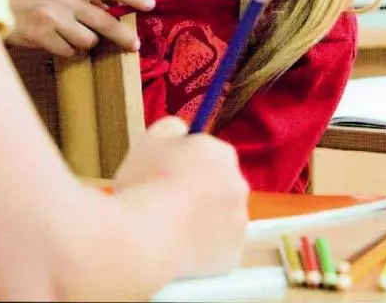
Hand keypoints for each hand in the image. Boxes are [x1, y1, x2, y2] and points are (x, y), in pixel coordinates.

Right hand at [0, 0, 153, 56]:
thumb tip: (107, 10)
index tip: (151, 4)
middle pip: (105, 21)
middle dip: (123, 36)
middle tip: (134, 45)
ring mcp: (52, 17)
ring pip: (87, 40)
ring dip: (84, 43)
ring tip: (69, 35)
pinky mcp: (40, 35)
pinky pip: (68, 52)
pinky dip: (66, 50)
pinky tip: (53, 41)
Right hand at [115, 117, 248, 277]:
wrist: (146, 236)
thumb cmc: (147, 182)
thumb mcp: (151, 138)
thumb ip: (172, 129)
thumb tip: (181, 133)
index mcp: (223, 154)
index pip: (209, 156)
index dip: (186, 167)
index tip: (166, 177)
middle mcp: (239, 185)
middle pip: (218, 187)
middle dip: (199, 193)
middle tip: (167, 205)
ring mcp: (239, 223)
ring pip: (221, 219)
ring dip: (203, 222)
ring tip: (170, 231)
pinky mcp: (233, 256)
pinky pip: (218, 251)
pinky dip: (204, 251)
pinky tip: (180, 251)